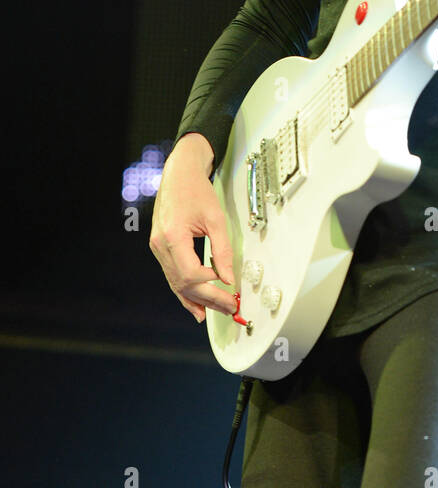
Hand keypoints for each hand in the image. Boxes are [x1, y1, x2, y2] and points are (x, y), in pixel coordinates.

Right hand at [148, 133, 237, 321]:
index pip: (191, 274)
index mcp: (172, 237)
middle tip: (230, 308)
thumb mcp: (216, 218)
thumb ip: (222, 250)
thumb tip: (228, 278)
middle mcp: (160, 246)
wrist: (178, 174)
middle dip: (208, 299)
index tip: (230, 288)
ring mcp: (157, 248)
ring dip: (196, 299)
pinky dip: (184, 291)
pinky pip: (172, 275)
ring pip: (176, 283)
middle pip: (183, 283)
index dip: (211, 285)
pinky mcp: (160, 248)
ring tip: (214, 313)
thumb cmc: (196, 191)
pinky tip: (195, 305)